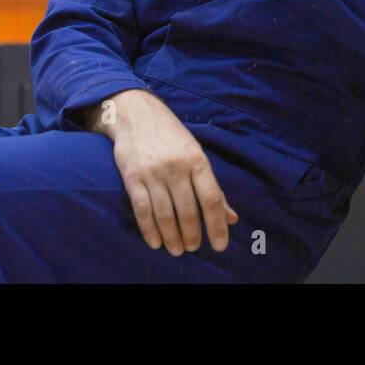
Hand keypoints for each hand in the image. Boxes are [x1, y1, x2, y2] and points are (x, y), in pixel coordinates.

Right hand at [85, 89, 238, 255]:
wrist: (137, 115)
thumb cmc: (172, 137)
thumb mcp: (197, 156)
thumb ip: (213, 188)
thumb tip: (231, 218)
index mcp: (198, 161)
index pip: (211, 198)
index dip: (217, 225)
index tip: (219, 246)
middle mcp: (177, 167)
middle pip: (188, 210)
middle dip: (192, 235)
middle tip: (193, 248)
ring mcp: (153, 172)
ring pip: (165, 213)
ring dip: (172, 236)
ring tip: (177, 250)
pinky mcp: (132, 177)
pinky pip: (142, 209)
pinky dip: (149, 229)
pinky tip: (155, 242)